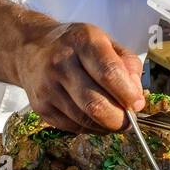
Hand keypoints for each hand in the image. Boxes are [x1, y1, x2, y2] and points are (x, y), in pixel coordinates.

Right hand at [15, 22, 144, 133]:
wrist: (31, 49)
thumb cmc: (76, 46)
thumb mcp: (105, 42)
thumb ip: (128, 65)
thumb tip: (136, 97)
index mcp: (83, 41)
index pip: (109, 73)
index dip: (128, 94)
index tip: (138, 103)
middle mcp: (61, 63)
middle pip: (95, 104)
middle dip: (119, 119)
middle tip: (129, 120)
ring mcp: (48, 86)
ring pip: (84, 119)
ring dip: (106, 126)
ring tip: (115, 119)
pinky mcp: (41, 107)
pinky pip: (72, 127)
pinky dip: (90, 129)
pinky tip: (96, 120)